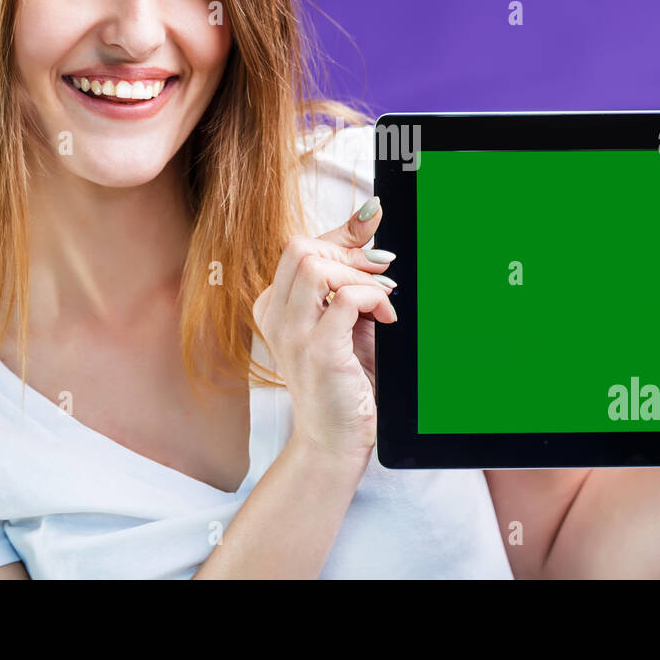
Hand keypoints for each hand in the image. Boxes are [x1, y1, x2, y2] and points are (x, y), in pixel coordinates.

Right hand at [251, 196, 397, 460]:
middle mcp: (275, 317)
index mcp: (274, 305)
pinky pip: (344, 299)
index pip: (300, 246)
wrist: (335, 440)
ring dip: (359, 275)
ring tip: (381, 300)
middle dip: (348, 251)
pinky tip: (385, 317)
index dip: (341, 231)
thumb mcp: (344, 320)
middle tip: (379, 275)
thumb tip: (370, 228)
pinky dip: (372, 298)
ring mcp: (292, 335)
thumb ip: (350, 279)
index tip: (372, 219)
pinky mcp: (318, 352)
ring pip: (315, 266)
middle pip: (301, 248)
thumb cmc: (343, 381)